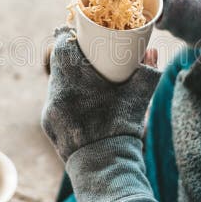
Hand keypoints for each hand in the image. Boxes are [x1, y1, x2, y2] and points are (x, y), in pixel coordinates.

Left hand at [42, 27, 161, 160]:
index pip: (60, 43)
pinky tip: (81, 102)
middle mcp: (56, 91)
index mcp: (73, 78)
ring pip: (56, 83)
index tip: (79, 34)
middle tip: (87, 55)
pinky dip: (67, 99)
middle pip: (57, 63)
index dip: (68, 34)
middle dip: (71, 57)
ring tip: (85, 79)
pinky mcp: (48, 125)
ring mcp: (49, 110)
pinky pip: (56, 103)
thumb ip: (148, 70)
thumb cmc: (123, 128)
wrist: (106, 167)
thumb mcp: (140, 97)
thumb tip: (152, 50)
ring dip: (68, 78)